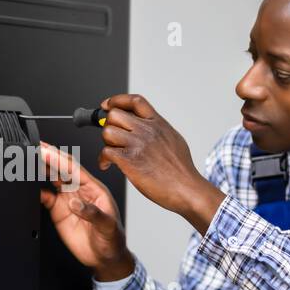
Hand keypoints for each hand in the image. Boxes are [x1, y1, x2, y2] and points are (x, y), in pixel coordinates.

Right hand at [37, 141, 135, 280]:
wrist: (105, 258)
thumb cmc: (112, 240)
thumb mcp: (107, 226)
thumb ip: (92, 212)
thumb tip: (75, 202)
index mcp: (93, 188)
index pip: (73, 168)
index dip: (58, 158)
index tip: (46, 151)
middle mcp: (79, 191)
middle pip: (61, 169)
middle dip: (48, 157)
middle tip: (34, 148)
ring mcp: (68, 200)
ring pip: (52, 179)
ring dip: (41, 169)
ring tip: (29, 160)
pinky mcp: (59, 211)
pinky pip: (45, 197)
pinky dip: (37, 191)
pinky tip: (30, 187)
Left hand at [97, 93, 225, 233]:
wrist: (186, 188)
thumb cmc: (181, 170)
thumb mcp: (174, 140)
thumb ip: (158, 130)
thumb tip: (147, 127)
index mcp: (158, 123)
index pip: (134, 101)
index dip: (117, 100)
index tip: (107, 105)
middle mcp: (147, 130)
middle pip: (115, 115)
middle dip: (109, 126)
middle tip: (112, 139)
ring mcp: (138, 144)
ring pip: (107, 131)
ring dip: (106, 143)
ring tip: (112, 153)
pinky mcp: (130, 160)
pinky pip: (106, 152)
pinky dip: (103, 160)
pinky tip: (107, 165)